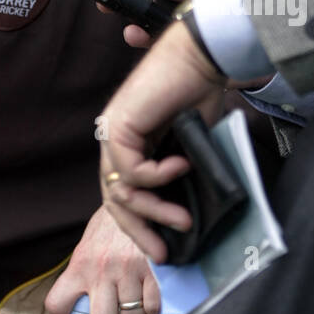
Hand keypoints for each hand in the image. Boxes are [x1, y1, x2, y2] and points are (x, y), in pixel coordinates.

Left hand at [44, 205, 170, 313]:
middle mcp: (101, 270)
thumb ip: (86, 272)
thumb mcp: (90, 244)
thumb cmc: (115, 223)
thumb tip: (86, 305)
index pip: (57, 304)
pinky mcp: (154, 270)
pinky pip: (156, 310)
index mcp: (80, 264)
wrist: (141, 194)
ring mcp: (129, 271)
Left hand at [99, 20, 228, 262]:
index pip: (124, 195)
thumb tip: (189, 212)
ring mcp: (112, 134)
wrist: (201, 59)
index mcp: (129, 147)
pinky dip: (159, 176)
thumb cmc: (200, 95)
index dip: (141, 224)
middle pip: (115, 200)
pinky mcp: (117, 127)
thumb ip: (181, 176)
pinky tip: (183, 166)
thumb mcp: (191, 147)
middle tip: (165, 254)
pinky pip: (132, 171)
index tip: (165, 248)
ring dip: (156, 210)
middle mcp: (114, 142)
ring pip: (122, 191)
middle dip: (141, 231)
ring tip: (186, 220)